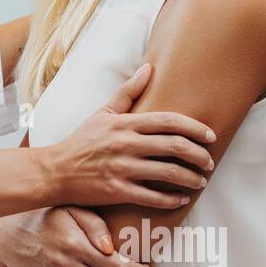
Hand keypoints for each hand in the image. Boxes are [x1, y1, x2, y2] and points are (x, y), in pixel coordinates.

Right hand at [39, 63, 214, 209]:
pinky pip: (153, 197)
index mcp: (124, 123)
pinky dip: (172, 199)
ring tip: (201, 181)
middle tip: (209, 162)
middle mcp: (125, 144)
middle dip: (199, 155)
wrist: (55, 171)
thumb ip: (128, 91)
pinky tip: (182, 198)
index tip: (211, 136)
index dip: (195, 127)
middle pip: (175, 146)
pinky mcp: (117, 191)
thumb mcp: (104, 113)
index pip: (169, 121)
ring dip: (191, 178)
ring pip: (168, 173)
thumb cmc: (82, 141)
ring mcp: (122, 169)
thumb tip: (149, 68)